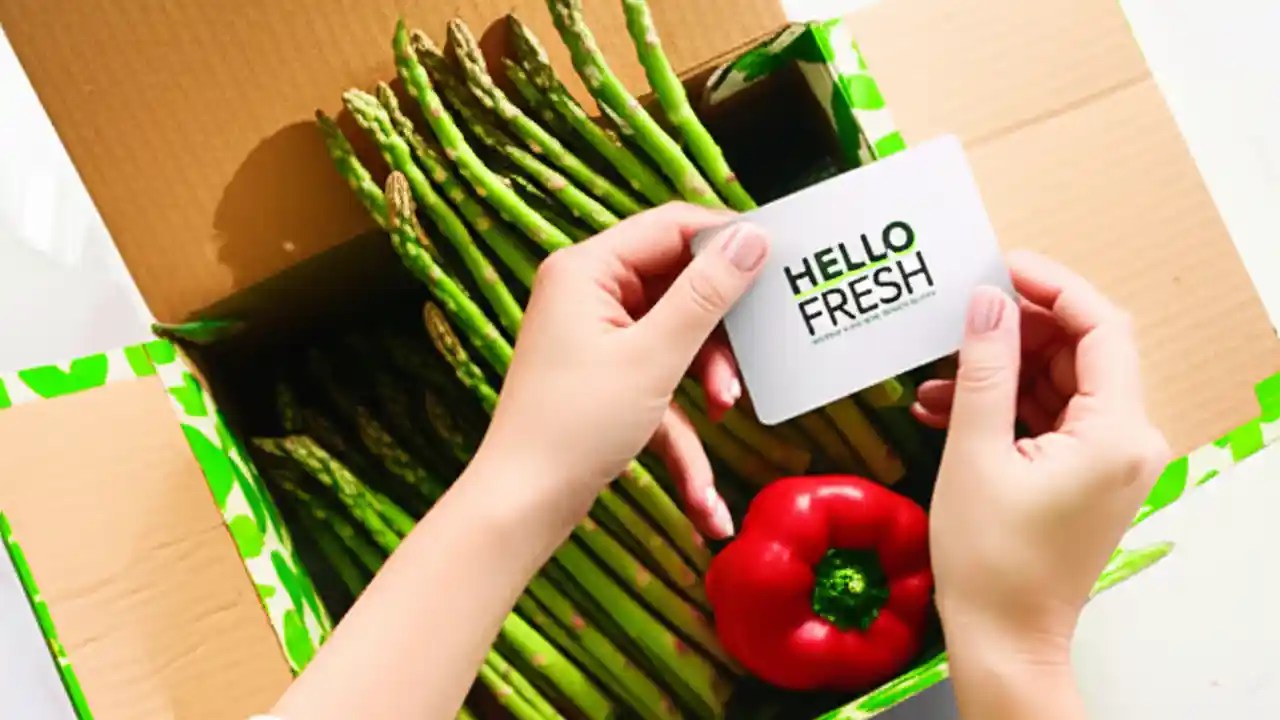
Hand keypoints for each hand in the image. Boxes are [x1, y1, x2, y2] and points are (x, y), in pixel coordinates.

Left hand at [481, 203, 769, 537]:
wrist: (520, 509)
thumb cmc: (571, 429)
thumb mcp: (653, 357)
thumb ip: (707, 294)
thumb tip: (751, 238)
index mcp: (587, 271)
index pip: (672, 228)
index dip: (727, 241)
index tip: (777, 262)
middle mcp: (588, 296)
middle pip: (680, 288)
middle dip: (718, 334)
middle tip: (748, 359)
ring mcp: (596, 340)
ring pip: (676, 342)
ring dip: (707, 381)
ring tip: (725, 412)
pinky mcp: (606, 382)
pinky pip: (660, 389)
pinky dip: (683, 432)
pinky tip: (706, 497)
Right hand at [912, 251, 1169, 659]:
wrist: (1005, 639)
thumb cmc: (990, 561)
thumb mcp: (976, 453)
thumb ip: (983, 368)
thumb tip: (986, 302)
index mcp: (1116, 433)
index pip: (1100, 328)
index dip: (1051, 286)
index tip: (999, 266)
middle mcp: (1128, 441)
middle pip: (1081, 352)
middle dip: (1017, 329)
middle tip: (959, 314)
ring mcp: (1110, 461)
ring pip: (1060, 384)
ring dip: (1001, 372)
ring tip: (937, 373)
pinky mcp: (1086, 476)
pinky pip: (1051, 419)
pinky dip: (1005, 407)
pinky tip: (948, 408)